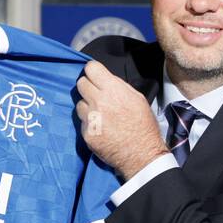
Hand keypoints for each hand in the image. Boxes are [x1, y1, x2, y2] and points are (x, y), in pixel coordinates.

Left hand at [75, 60, 168, 179]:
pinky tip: (101, 128)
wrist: (142, 155)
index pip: (91, 68)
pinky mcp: (86, 133)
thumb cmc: (143, 127)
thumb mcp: (138, 99)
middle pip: (81, 83)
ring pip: (79, 103)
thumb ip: (120, 87)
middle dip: (88, 87)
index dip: (94, 71)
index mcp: (113, 90)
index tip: (96, 76)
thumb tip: (107, 80)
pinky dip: (89, 123)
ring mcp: (91, 118)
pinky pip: (82, 122)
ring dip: (87, 106)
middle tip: (97, 95)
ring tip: (100, 114)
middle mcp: (99, 101)